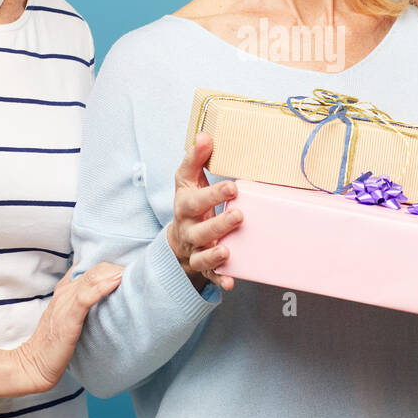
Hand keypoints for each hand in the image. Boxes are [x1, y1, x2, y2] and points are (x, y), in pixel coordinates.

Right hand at [11, 262, 123, 392]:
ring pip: (91, 278)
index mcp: (65, 291)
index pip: (90, 269)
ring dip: (113, 273)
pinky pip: (86, 297)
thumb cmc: (54, 346)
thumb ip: (84, 308)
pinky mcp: (68, 318)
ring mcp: (65, 304)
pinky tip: (117, 281)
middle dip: (116, 269)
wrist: (33, 364)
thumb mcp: (69, 320)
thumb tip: (108, 305)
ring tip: (133, 272)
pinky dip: (102, 287)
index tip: (129, 271)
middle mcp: (65, 293)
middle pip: (94, 270)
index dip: (111, 267)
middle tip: (138, 273)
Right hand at [166, 132, 243, 291]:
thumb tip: (204, 135)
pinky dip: (219, 279)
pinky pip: (210, 275)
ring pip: (202, 255)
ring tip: (228, 252)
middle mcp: (190, 230)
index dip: (213, 195)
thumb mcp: (187, 180)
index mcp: (186, 207)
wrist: (179, 237)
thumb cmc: (189, 203)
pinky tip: (231, 282)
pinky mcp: (204, 266)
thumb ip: (195, 158)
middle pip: (200, 231)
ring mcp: (196, 250)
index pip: (196, 200)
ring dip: (214, 255)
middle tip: (239, 216)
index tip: (233, 187)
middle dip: (218, 225)